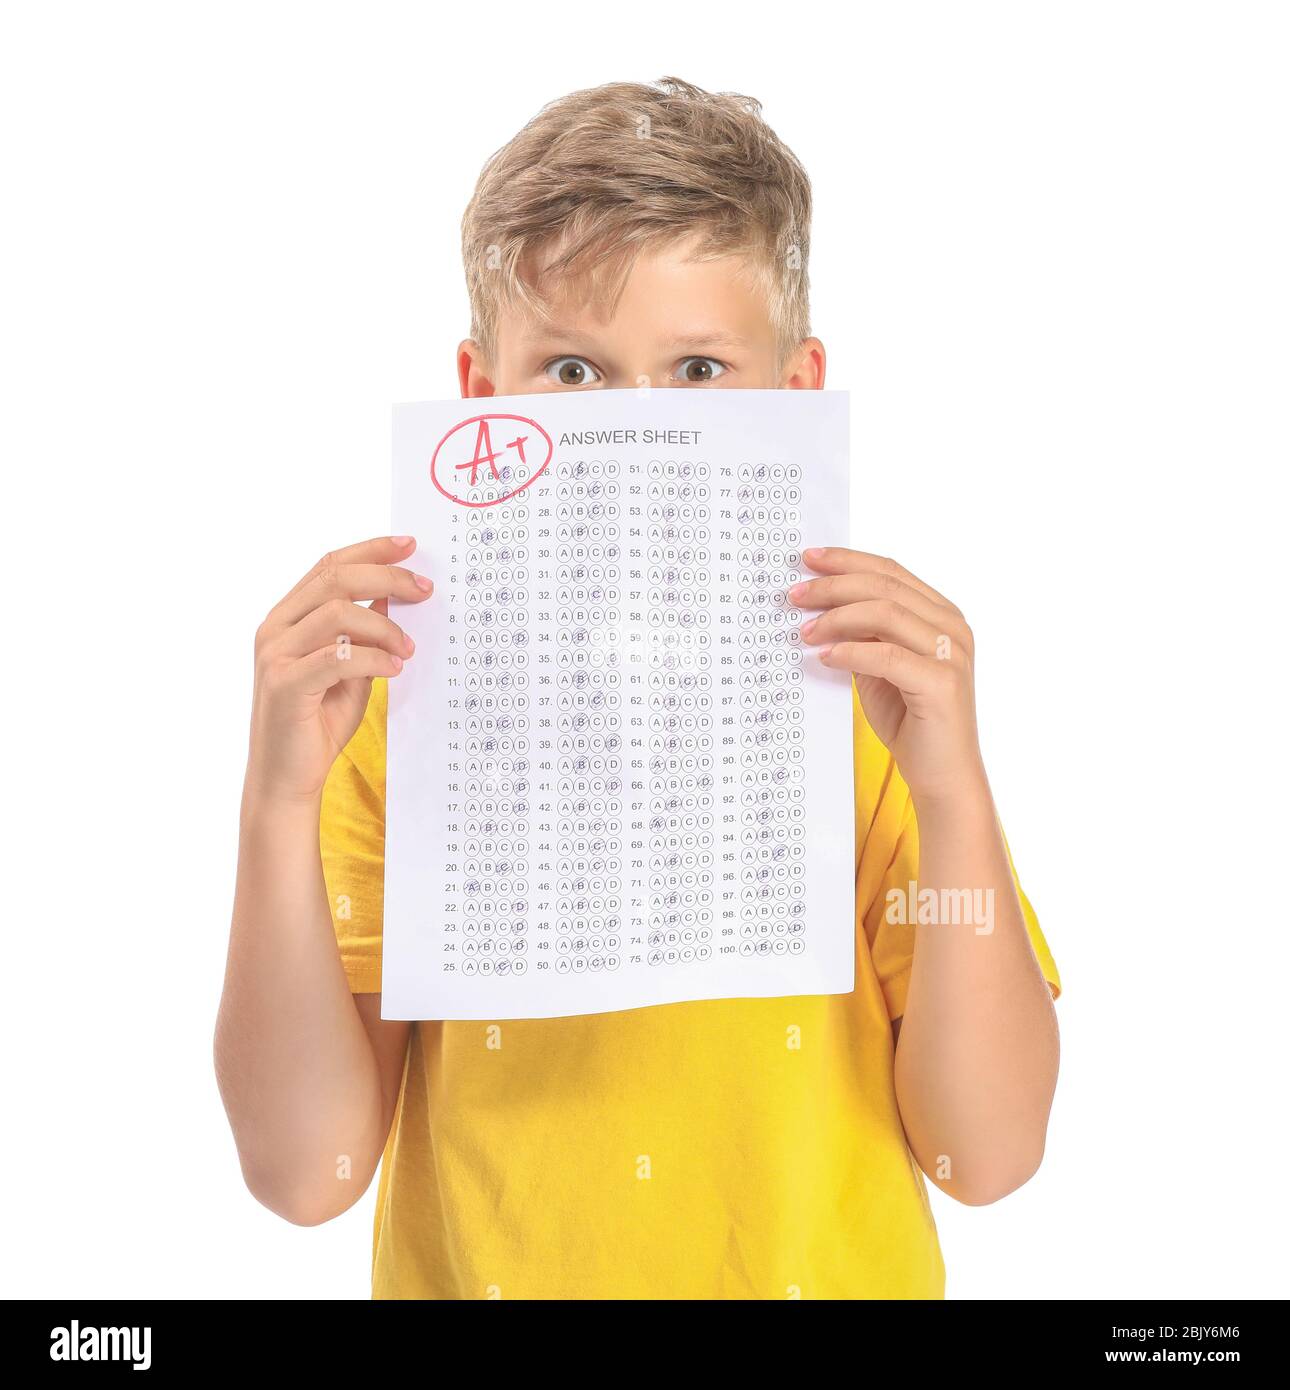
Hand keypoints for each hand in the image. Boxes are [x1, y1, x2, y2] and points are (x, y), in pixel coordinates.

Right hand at [245, 536, 431, 802]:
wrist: (287, 778)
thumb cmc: (319, 722)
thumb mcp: (350, 669)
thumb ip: (363, 634)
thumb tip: (394, 598)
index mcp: (287, 617)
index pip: (329, 566)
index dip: (371, 550)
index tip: (410, 545)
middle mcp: (275, 629)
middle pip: (335, 579)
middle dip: (387, 577)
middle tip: (425, 591)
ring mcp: (275, 655)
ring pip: (338, 614)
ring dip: (385, 627)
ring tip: (408, 650)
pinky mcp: (285, 684)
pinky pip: (338, 656)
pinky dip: (374, 659)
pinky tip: (394, 669)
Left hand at [790, 548, 986, 805]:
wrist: (942, 775)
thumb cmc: (911, 721)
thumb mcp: (879, 668)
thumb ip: (863, 635)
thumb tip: (820, 608)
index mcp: (941, 614)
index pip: (891, 572)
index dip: (848, 561)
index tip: (809, 558)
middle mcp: (952, 627)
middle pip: (885, 586)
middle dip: (834, 585)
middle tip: (796, 593)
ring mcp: (952, 653)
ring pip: (886, 612)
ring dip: (837, 617)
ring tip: (805, 631)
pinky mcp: (942, 683)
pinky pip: (887, 655)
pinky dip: (851, 652)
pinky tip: (825, 656)